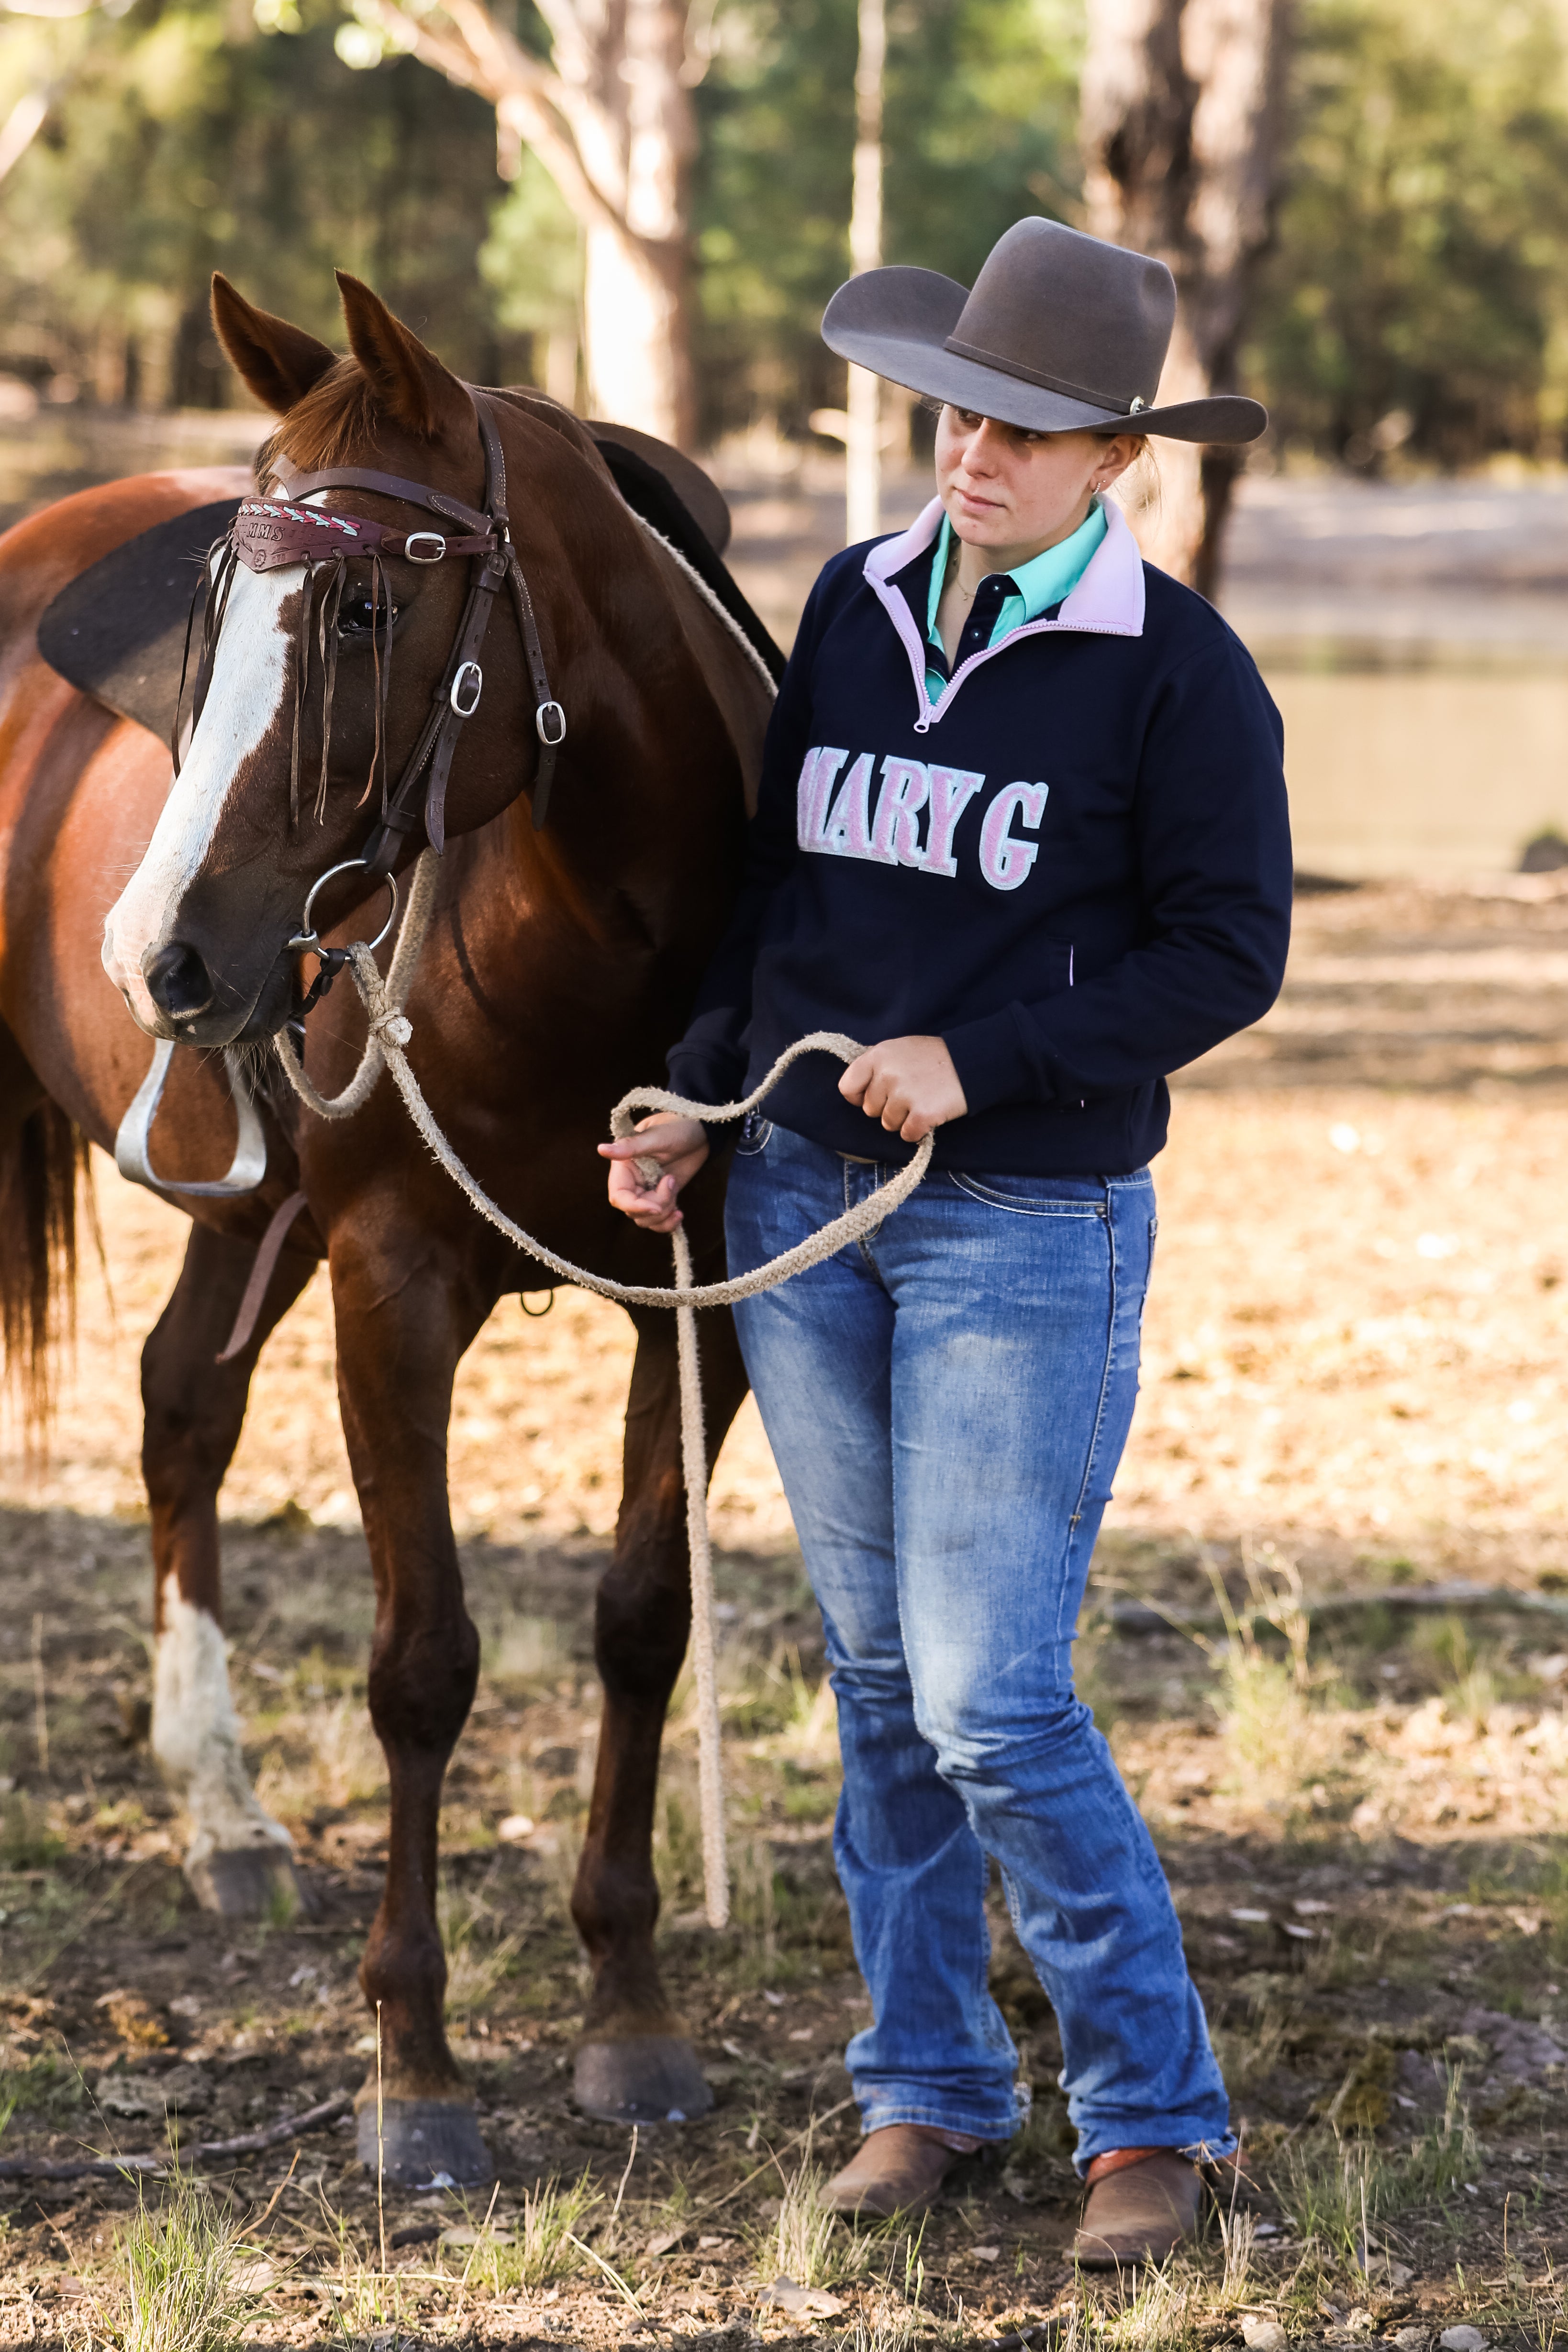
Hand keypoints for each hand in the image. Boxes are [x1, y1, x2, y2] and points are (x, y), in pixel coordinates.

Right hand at [599, 1115, 708, 1232]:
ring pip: (645, 1219)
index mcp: (624, 1167)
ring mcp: (646, 1192)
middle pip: (634, 1211)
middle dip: (657, 1205)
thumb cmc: (677, 1128)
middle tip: (672, 1181)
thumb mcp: (656, 1138)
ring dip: (664, 1214)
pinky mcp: (661, 1198)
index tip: (656, 1207)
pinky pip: (657, 1221)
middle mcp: (631, 1182)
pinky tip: (679, 1215)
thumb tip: (601, 1149)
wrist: (699, 1131)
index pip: (619, 1197)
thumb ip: (630, 1146)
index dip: (635, 1207)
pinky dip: (668, 1223)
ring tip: (675, 1188)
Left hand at [839, 1036, 967, 1141]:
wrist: (972, 1062)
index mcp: (879, 1056)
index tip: (872, 1097)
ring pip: (888, 1124)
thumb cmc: (935, 1057)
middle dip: (886, 1108)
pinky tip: (929, 1115)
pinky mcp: (921, 1114)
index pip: (848, 1086)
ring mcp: (904, 1095)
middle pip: (870, 1109)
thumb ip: (878, 1066)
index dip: (858, 1097)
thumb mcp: (901, 1049)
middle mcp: (887, 1074)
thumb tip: (859, 1090)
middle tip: (910, 1095)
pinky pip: (907, 1135)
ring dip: (903, 1119)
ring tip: (922, 1101)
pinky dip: (918, 1131)